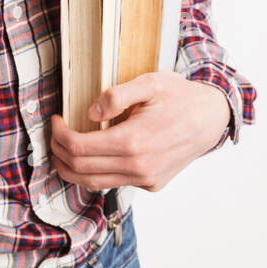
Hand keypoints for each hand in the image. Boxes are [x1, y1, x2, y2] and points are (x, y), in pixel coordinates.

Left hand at [49, 72, 230, 192]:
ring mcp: (145, 179)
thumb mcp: (149, 83)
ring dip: (71, 168)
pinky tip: (94, 154)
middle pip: (80, 169)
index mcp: (133, 141)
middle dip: (59, 152)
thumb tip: (90, 113)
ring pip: (93, 183)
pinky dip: (96, 171)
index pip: (79, 147)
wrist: (211, 118)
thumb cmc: (181, 97)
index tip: (56, 120)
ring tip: (64, 149)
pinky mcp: (152, 184)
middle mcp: (138, 167)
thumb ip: (116, 96)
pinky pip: (114, 183)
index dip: (59, 135)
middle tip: (55, 134)